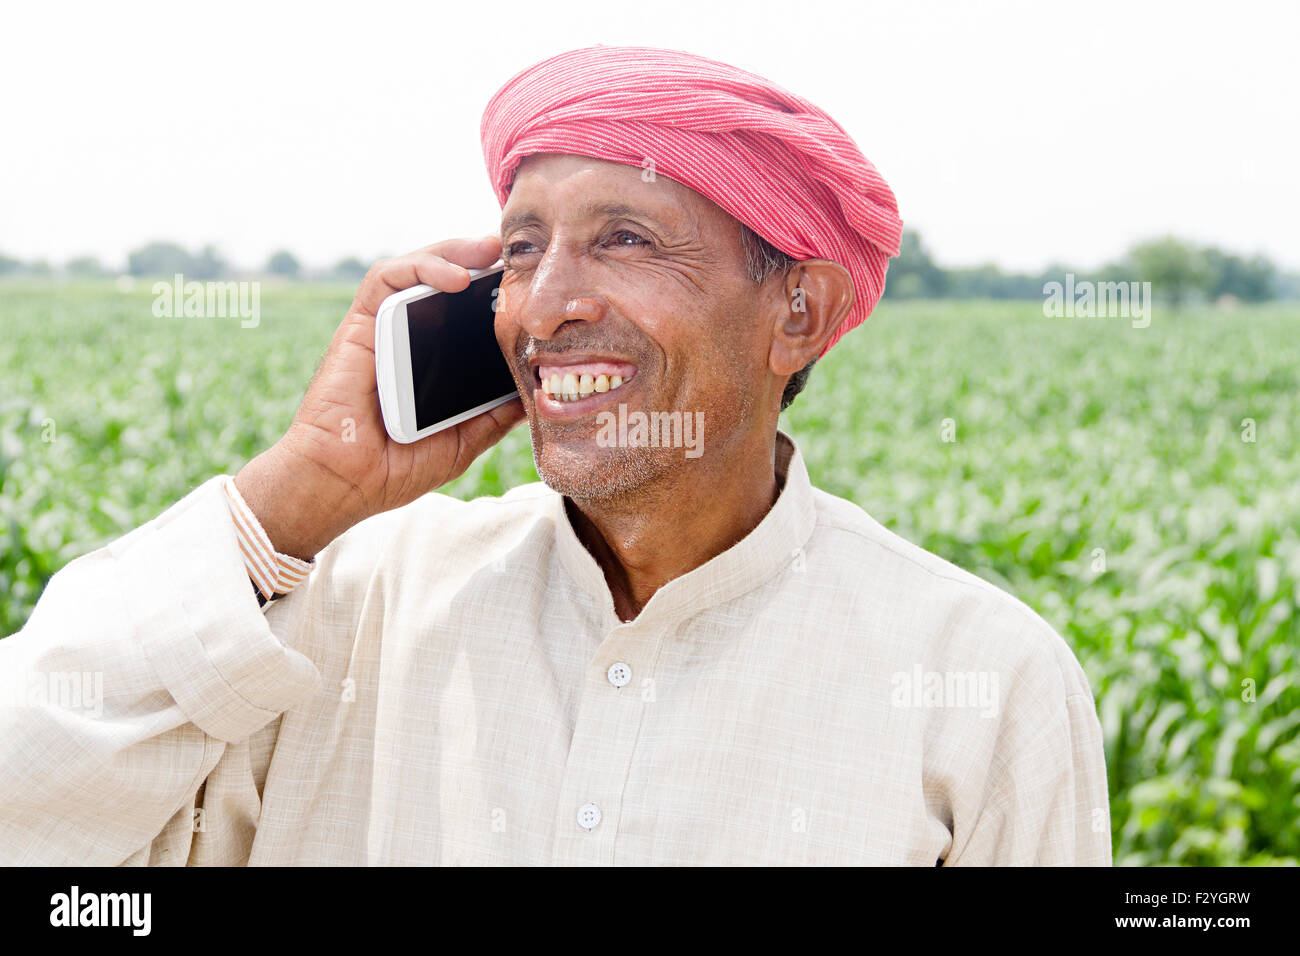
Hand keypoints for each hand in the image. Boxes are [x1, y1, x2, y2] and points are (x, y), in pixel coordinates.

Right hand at [234, 236, 525, 558]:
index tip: (531, 285)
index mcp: (433, 359)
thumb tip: (538, 395)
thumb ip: (496, 416)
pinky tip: (456, 276)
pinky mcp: (360, 325)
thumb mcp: (465, 441)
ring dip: (455, 251)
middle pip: (446, 281)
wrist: (345, 484)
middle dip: (482, 261)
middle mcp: (408, 337)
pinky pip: (386, 280)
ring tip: (490, 251)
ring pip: (418, 268)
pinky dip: (420, 267)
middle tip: (518, 255)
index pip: (466, 312)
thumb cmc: (395, 467)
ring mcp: (384, 329)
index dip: (495, 292)